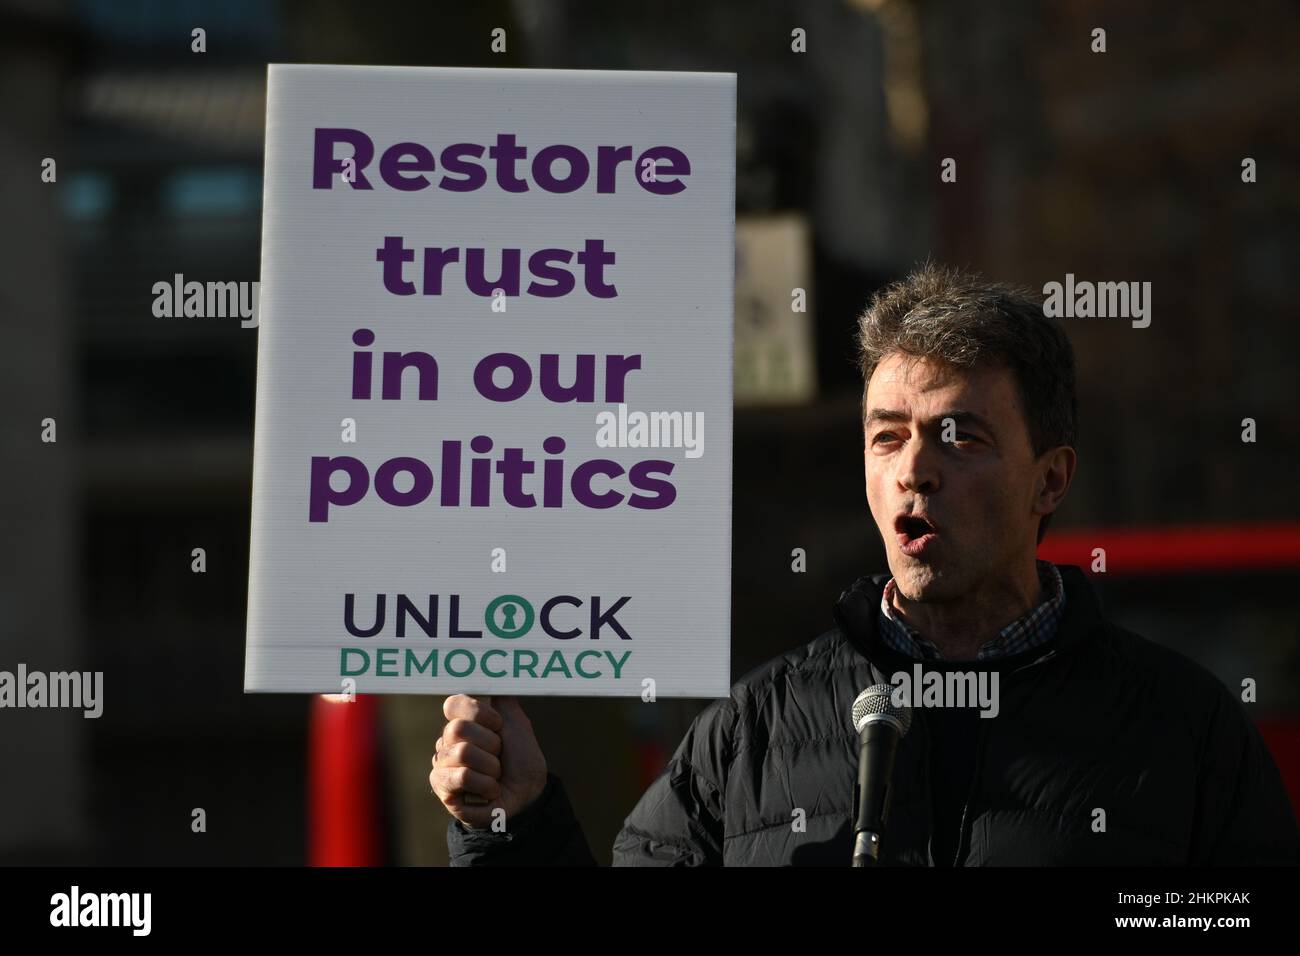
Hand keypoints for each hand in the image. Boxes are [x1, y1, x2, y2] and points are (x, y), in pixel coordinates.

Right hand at [431, 694, 548, 828]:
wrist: (528, 794)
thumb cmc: (521, 759)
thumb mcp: (517, 723)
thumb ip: (502, 698)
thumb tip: (494, 670)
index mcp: (463, 721)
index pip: (454, 703)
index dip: (481, 713)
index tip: (498, 725)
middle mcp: (448, 740)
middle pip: (458, 728)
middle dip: (491, 743)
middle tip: (498, 755)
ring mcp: (442, 763)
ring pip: (463, 753)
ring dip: (491, 767)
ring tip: (495, 775)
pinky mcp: (441, 787)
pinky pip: (462, 777)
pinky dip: (486, 784)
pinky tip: (489, 790)